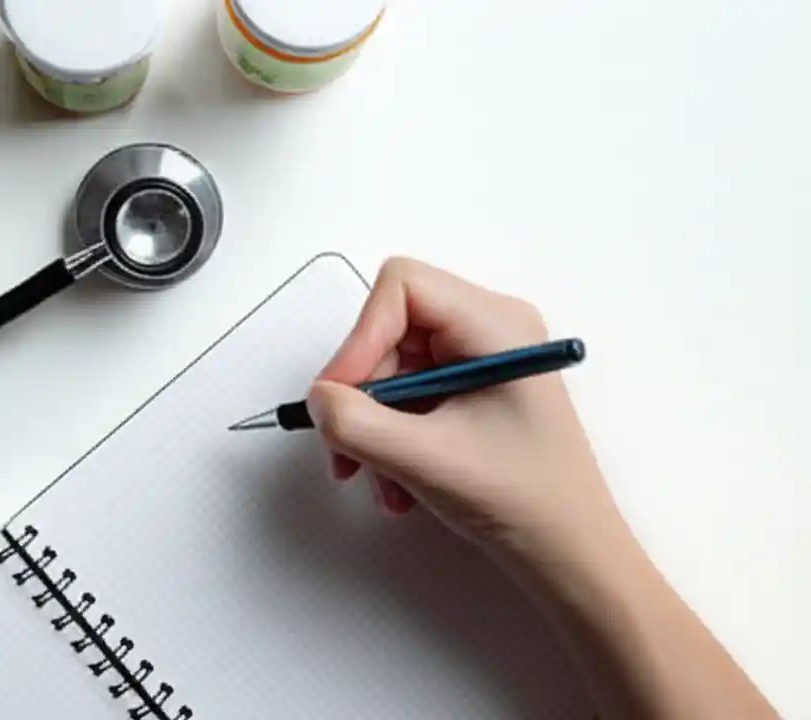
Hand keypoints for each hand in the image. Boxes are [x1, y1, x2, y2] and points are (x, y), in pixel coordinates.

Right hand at [308, 258, 621, 566]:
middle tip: (347, 453)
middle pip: (388, 331)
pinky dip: (389, 441)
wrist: (571, 557)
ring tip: (382, 486)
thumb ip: (357, 423)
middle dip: (362, 397)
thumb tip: (315, 398)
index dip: (360, 337)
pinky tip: (399, 487)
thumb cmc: (521, 500)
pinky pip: (406, 399)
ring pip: (390, 371)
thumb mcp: (426, 459)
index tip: (339, 397)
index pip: (402, 288)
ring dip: (371, 430)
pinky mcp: (468, 393)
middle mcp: (487, 329)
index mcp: (496, 324)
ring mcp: (477, 361)